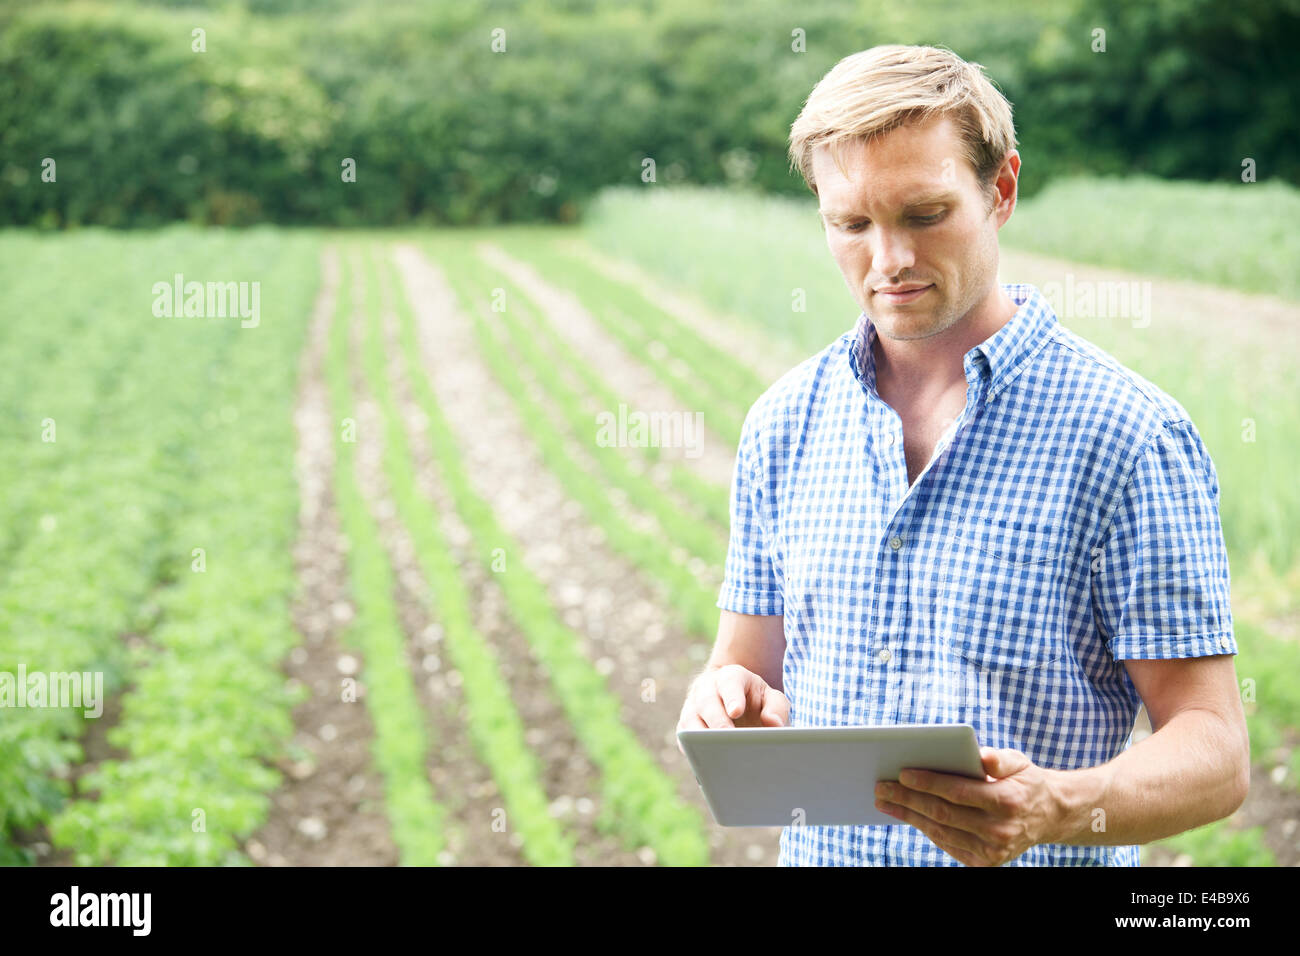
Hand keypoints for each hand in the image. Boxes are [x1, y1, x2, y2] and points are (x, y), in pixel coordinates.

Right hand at [676, 664, 788, 752]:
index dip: (732, 697)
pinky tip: (706, 762)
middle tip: (727, 737)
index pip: (730, 682)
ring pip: (690, 719)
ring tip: (716, 754)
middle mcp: (707, 688)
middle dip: (717, 720)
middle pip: (706, 701)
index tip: (736, 711)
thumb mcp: (771, 698)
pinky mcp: (685, 724)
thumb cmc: (754, 700)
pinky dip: (692, 749)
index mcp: (731, 677)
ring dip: (700, 736)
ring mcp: (692, 706)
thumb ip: (777, 707)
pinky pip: (683, 737)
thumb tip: (774, 724)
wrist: (734, 700)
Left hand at [873, 746, 1064, 865]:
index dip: (928, 782)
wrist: (1048, 816)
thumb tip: (981, 756)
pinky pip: (947, 844)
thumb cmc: (1024, 781)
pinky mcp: (985, 863)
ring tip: (886, 801)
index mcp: (1007, 802)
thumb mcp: (1018, 762)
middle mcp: (1000, 831)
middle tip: (881, 787)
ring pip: (941, 831)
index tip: (902, 772)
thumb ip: (998, 759)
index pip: (958, 792)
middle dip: (908, 799)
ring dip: (909, 816)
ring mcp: (992, 851)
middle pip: (943, 814)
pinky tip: (908, 814)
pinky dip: (925, 829)